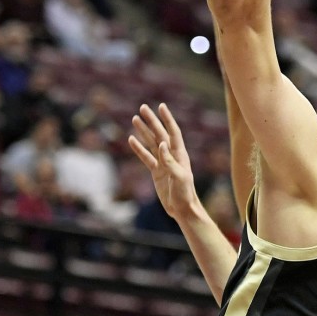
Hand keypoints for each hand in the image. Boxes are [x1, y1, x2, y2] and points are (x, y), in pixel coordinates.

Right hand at [128, 103, 198, 221]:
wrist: (182, 209)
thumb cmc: (185, 193)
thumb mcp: (180, 177)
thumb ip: (170, 161)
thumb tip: (162, 144)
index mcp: (180, 154)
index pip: (173, 132)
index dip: (167, 119)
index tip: (161, 107)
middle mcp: (171, 155)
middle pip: (160, 134)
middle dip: (151, 121)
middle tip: (142, 108)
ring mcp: (163, 162)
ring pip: (151, 143)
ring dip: (143, 131)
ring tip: (135, 119)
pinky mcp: (156, 171)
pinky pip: (146, 157)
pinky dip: (138, 149)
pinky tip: (131, 139)